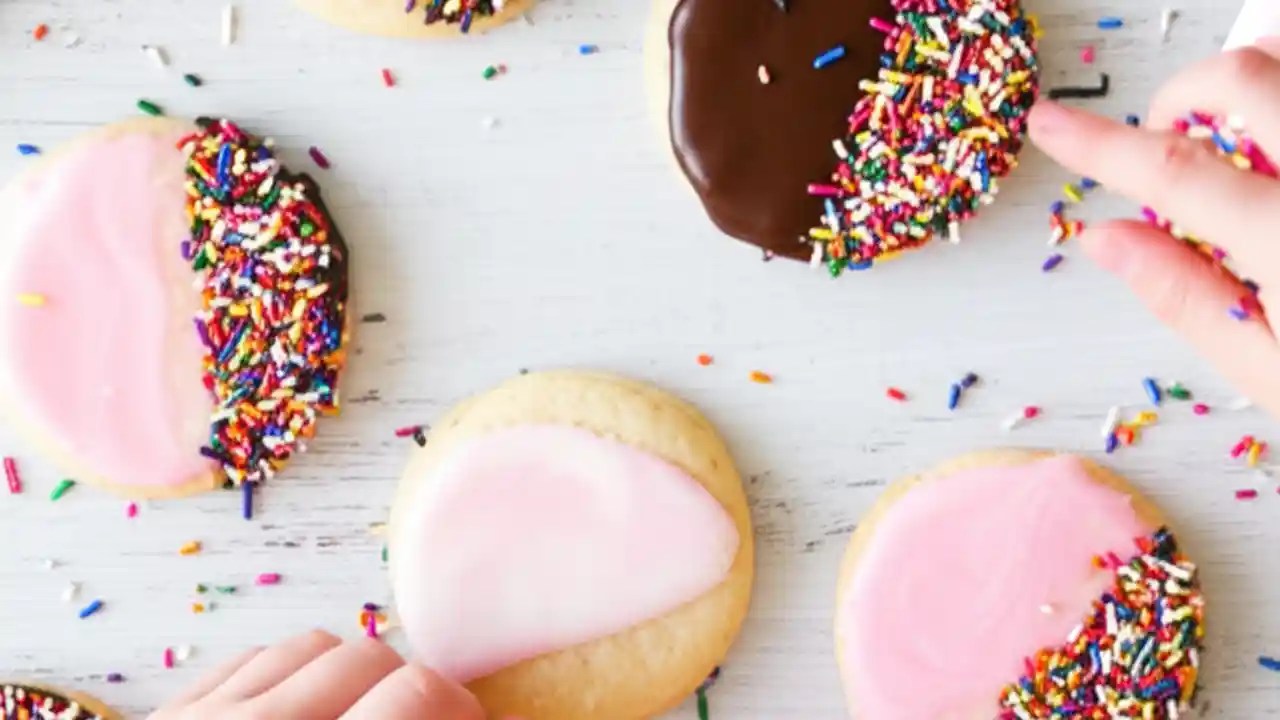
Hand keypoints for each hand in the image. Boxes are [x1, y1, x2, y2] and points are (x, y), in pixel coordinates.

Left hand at [148, 630, 484, 719]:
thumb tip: (500, 716)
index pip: (416, 693)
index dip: (462, 706)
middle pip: (370, 658)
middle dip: (407, 690)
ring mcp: (203, 713)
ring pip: (311, 646)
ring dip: (347, 679)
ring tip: (354, 719)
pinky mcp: (171, 711)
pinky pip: (250, 658)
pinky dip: (286, 679)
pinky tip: (296, 716)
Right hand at [1028, 40, 1279, 417]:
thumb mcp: (1270, 374)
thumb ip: (1183, 296)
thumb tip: (1106, 238)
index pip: (1171, 170)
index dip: (1096, 142)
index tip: (1050, 124)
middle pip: (1245, 78)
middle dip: (1183, 93)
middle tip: (1163, 135)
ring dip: (1252, 89)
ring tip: (1241, 148)